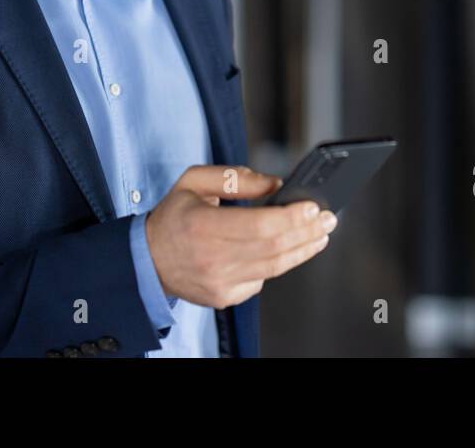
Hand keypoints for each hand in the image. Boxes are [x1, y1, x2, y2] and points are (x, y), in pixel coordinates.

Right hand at [143, 165, 337, 308]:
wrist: (146, 261)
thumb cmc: (173, 216)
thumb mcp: (194, 181)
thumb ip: (235, 178)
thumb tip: (276, 185)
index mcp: (202, 226)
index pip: (260, 226)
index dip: (291, 217)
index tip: (313, 206)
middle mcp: (211, 259)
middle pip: (273, 248)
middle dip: (307, 232)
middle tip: (328, 219)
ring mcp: (219, 283)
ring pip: (274, 268)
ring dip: (303, 250)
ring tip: (320, 234)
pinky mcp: (224, 298)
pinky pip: (261, 280)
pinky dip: (279, 263)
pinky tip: (291, 249)